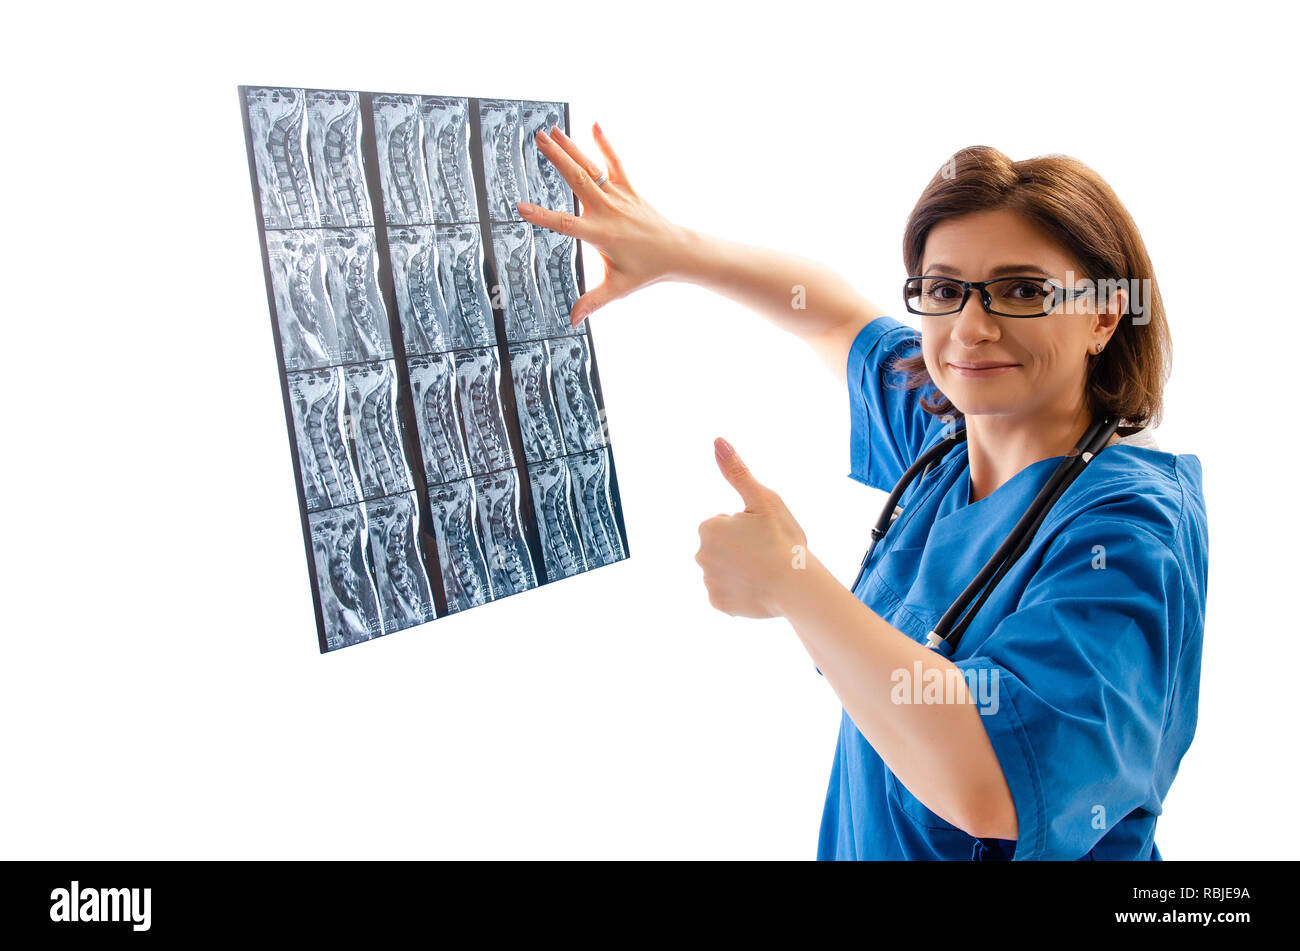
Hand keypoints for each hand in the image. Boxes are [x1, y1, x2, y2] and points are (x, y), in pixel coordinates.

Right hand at [517, 122, 691, 327]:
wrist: (677, 251)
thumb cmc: (647, 270)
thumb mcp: (618, 288)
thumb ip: (593, 302)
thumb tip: (573, 320)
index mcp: (600, 234)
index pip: (565, 224)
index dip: (542, 216)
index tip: (520, 207)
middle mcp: (608, 210)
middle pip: (577, 181)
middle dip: (557, 159)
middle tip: (536, 139)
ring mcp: (619, 196)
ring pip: (591, 167)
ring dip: (571, 147)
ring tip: (550, 130)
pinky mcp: (629, 189)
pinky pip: (616, 163)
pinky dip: (605, 144)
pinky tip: (595, 124)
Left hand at [695, 438, 808, 618]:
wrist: (798, 586)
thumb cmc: (783, 540)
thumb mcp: (763, 499)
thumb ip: (737, 471)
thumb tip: (717, 441)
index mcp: (709, 528)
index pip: (723, 524)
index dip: (745, 527)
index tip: (762, 535)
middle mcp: (701, 555)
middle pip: (720, 547)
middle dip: (738, 548)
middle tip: (765, 553)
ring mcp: (709, 582)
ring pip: (724, 570)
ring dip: (740, 570)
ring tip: (764, 571)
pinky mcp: (719, 604)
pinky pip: (727, 594)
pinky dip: (740, 592)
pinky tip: (758, 588)